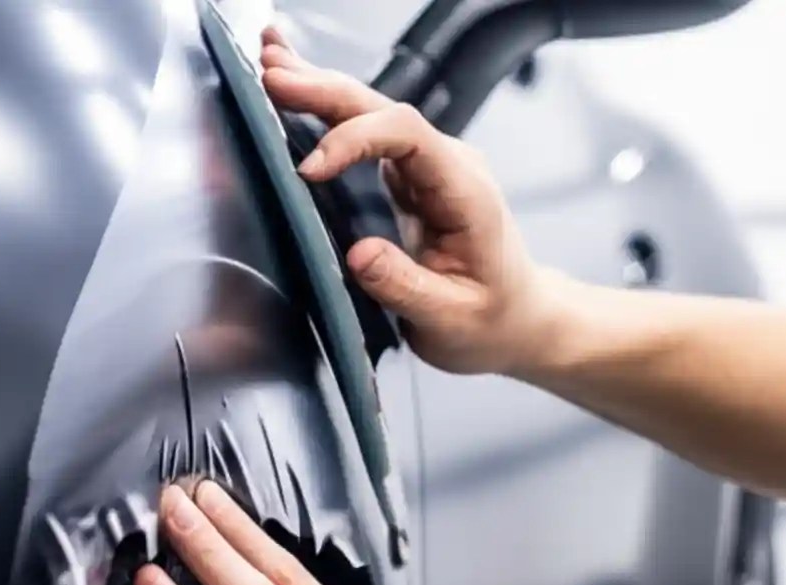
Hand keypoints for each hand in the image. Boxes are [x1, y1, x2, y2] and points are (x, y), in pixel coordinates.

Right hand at [259, 27, 564, 376]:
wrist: (516, 318)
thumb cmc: (489, 319)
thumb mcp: (450, 317)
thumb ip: (405, 286)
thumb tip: (357, 255)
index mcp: (463, 189)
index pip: (407, 135)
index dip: (354, 140)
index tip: (310, 170)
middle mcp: (443, 165)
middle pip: (382, 109)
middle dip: (325, 91)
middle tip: (271, 77)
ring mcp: (423, 167)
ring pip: (368, 113)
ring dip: (319, 89)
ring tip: (269, 64)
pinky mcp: (402, 178)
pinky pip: (361, 134)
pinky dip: (323, 112)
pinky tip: (293, 92)